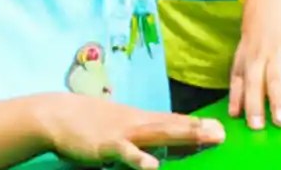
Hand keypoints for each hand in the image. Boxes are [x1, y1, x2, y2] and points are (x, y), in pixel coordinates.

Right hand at [41, 94, 224, 169]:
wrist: (57, 115)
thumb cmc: (87, 122)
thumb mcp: (118, 125)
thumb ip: (139, 135)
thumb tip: (157, 148)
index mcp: (140, 120)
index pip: (173, 122)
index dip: (196, 127)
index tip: (222, 129)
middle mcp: (137, 123)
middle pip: (172, 126)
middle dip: (198, 131)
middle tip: (223, 134)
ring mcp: (123, 133)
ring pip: (157, 134)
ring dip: (181, 135)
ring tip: (203, 138)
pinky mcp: (106, 146)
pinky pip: (126, 153)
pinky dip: (139, 158)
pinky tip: (153, 165)